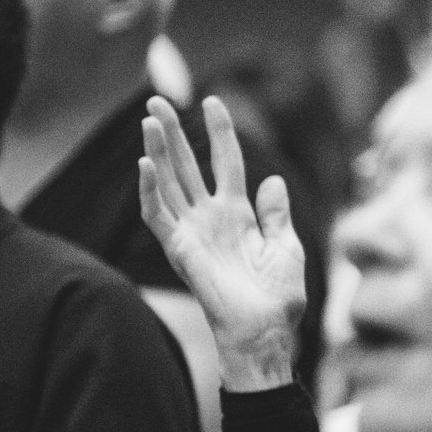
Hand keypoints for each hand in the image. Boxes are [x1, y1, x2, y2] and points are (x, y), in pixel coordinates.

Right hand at [140, 95, 304, 392]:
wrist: (266, 332)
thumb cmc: (278, 297)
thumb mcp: (287, 247)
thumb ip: (276, 213)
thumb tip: (273, 180)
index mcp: (239, 214)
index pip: (225, 162)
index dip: (219, 132)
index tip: (212, 101)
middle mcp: (211, 218)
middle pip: (187, 166)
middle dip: (174, 133)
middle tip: (157, 100)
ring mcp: (193, 232)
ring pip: (168, 183)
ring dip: (157, 151)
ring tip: (149, 119)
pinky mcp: (179, 249)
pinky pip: (157, 215)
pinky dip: (149, 190)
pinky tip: (145, 163)